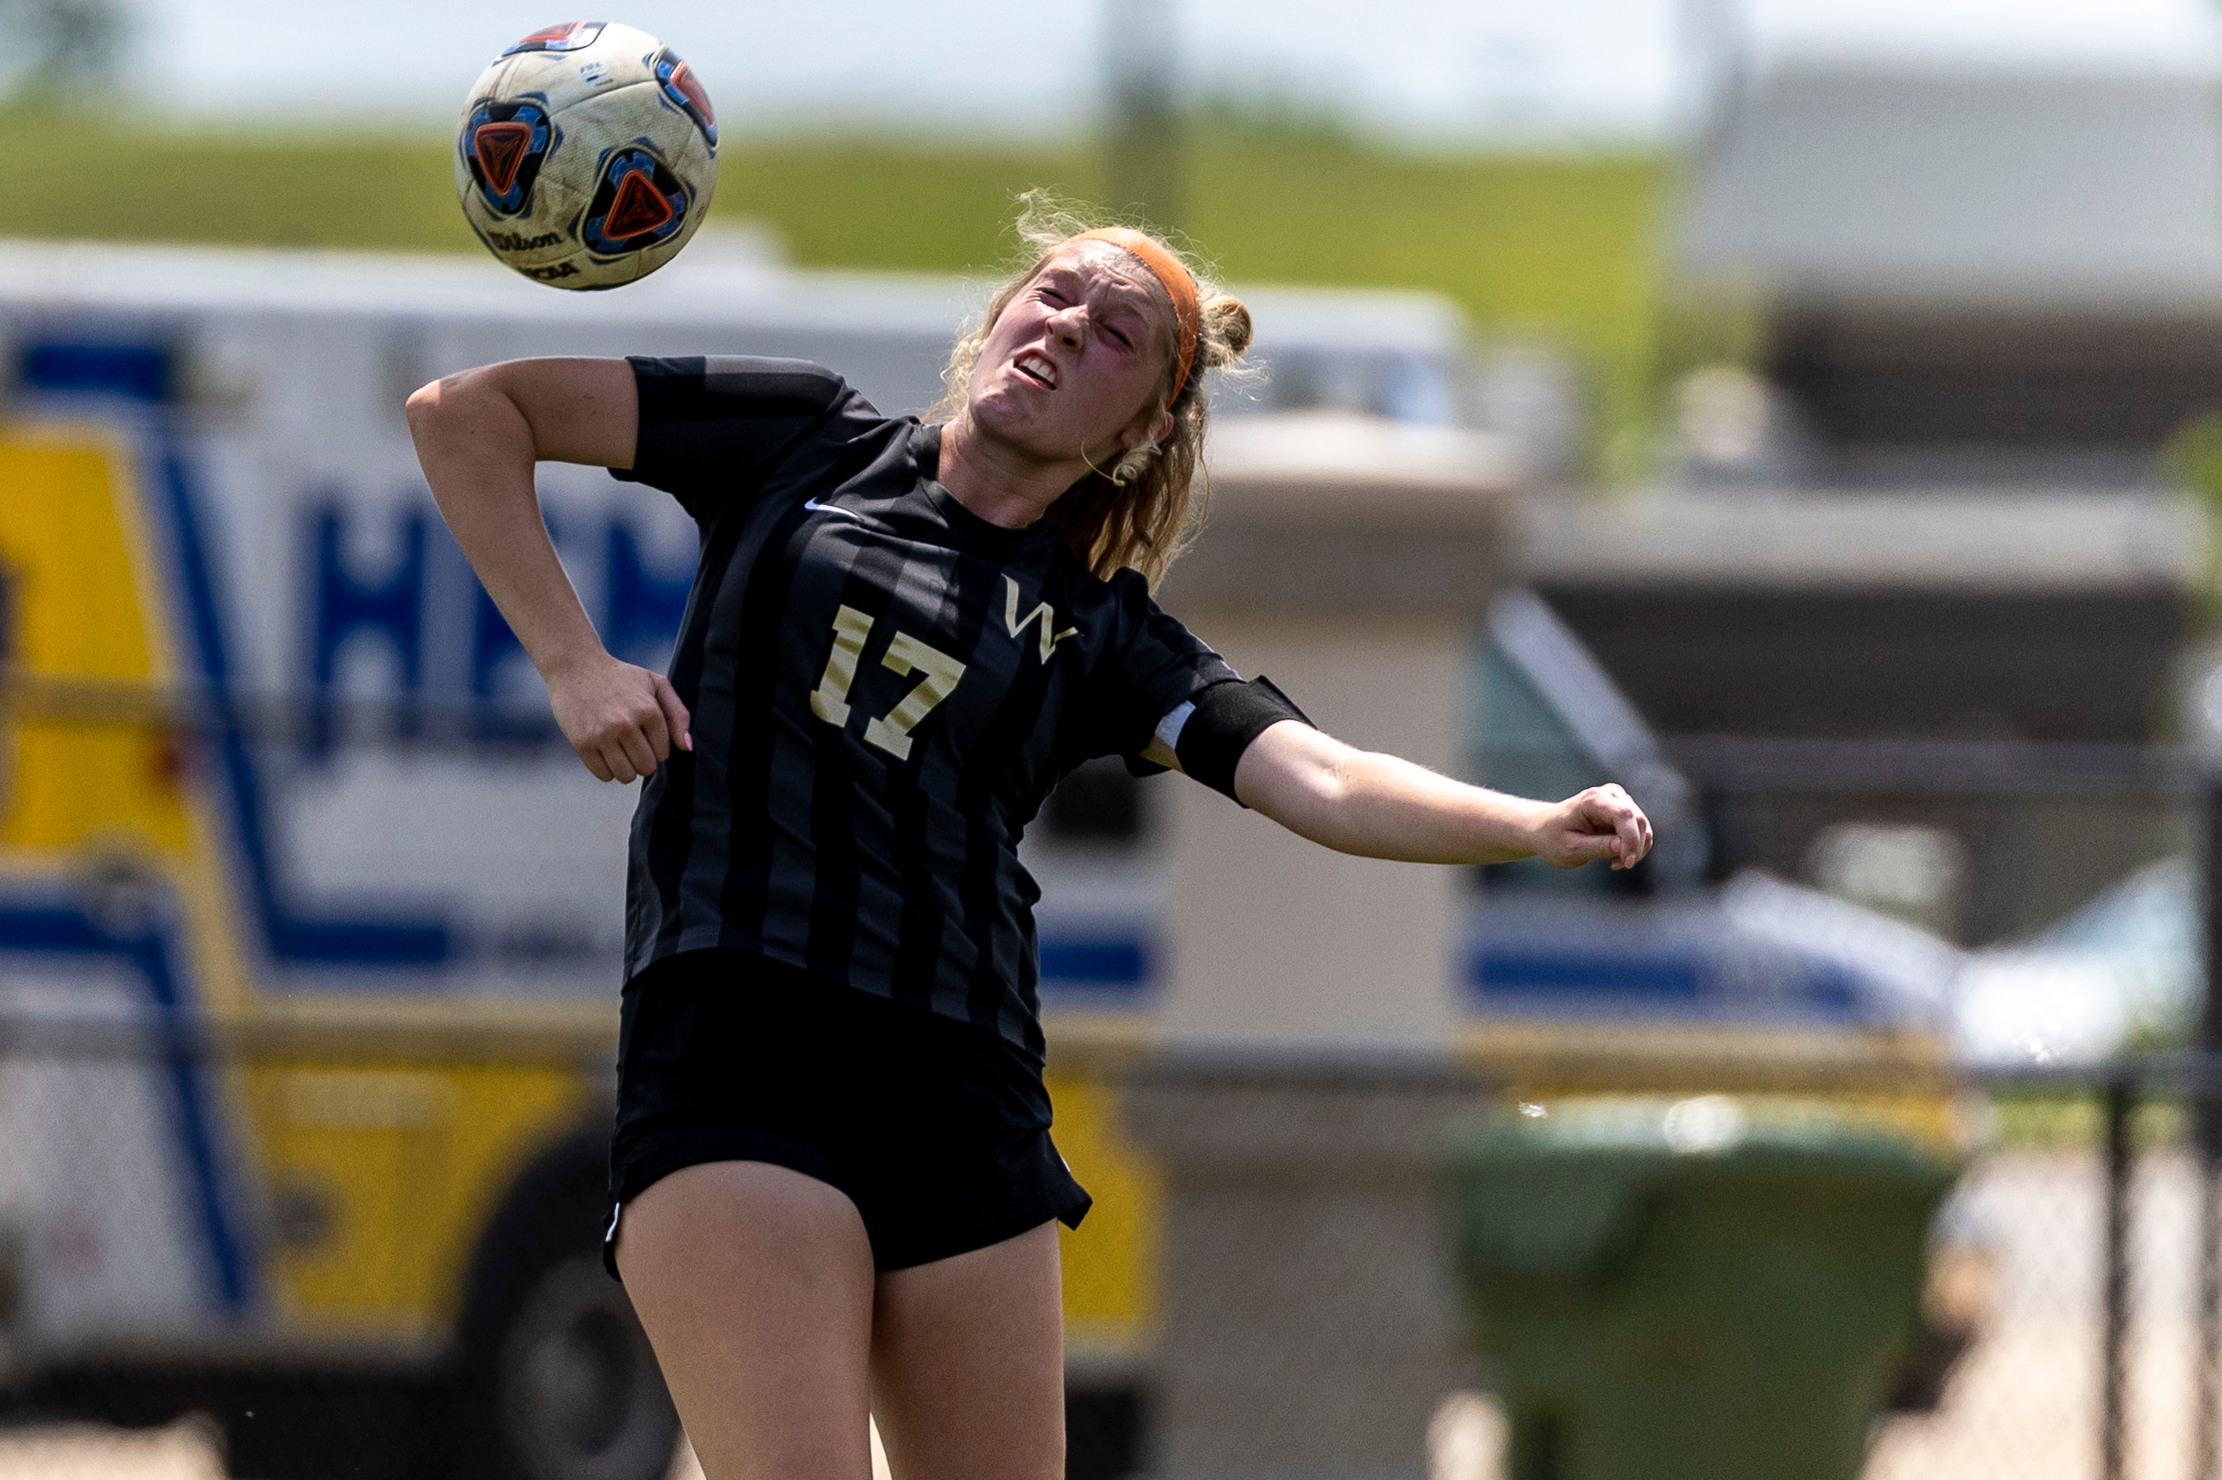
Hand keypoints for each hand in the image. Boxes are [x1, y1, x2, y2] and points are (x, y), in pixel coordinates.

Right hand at [545, 651, 691, 782]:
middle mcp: (626, 724)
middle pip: (646, 768)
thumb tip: (686, 748)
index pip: (663, 753)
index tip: (645, 734)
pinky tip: (604, 752)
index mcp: (648, 710)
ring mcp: (602, 735)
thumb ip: (678, 715)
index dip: (656, 747)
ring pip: (626, 776)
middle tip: (632, 744)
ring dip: (625, 768)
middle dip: (642, 760)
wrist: (576, 667)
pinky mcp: (582, 743)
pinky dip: (606, 770)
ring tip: (619, 750)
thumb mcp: (656, 684)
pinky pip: (604, 776)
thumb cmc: (620, 677)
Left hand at [1532, 784, 1653, 870]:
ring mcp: (1619, 799)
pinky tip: (1616, 856)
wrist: (1545, 829)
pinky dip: (1634, 846)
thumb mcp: (1570, 849)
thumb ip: (1597, 847)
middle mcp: (1610, 793)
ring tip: (1613, 862)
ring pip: (1643, 826)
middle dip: (1634, 848)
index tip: (1626, 864)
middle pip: (1638, 820)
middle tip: (1615, 865)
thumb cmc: (1553, 839)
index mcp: (1593, 799)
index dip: (1631, 840)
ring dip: (1635, 849)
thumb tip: (1621, 846)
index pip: (1624, 815)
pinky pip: (1641, 829)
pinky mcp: (1624, 808)